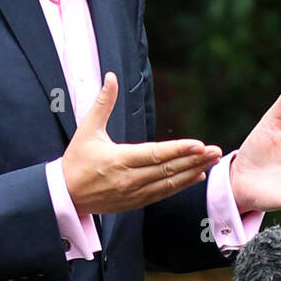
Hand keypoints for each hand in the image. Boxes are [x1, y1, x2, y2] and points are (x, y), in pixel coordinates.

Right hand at [62, 72, 222, 214]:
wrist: (65, 195)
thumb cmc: (76, 161)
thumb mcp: (87, 130)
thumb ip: (102, 103)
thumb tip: (111, 77)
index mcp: (118, 160)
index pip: (155, 154)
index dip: (179, 150)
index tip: (199, 144)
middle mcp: (129, 179)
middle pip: (168, 169)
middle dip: (194, 160)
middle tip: (216, 151)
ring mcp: (133, 193)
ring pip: (169, 184)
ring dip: (193, 172)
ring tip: (212, 161)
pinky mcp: (135, 203)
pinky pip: (163, 194)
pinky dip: (181, 185)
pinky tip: (197, 175)